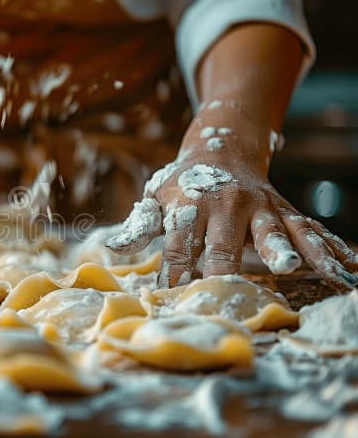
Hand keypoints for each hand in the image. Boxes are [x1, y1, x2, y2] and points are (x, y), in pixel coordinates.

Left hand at [107, 102, 357, 289]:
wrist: (222, 150)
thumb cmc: (182, 185)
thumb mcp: (155, 198)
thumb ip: (139, 224)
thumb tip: (112, 245)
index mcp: (190, 204)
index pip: (177, 244)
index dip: (172, 271)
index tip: (171, 296)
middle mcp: (227, 205)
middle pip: (226, 242)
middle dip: (228, 265)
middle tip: (234, 288)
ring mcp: (260, 207)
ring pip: (277, 231)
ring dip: (291, 251)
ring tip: (305, 270)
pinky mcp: (285, 211)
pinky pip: (310, 231)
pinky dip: (330, 249)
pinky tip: (349, 270)